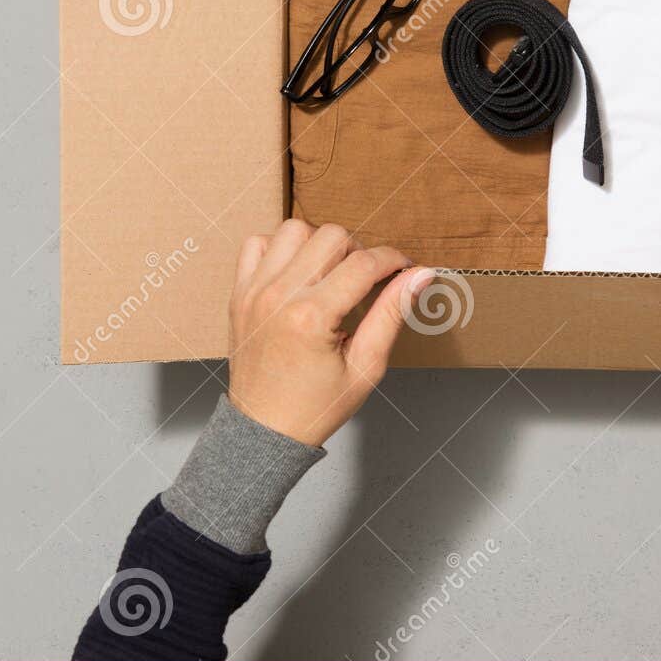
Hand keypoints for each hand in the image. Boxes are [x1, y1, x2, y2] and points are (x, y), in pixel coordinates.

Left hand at [226, 219, 430, 446]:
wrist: (265, 430)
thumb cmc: (315, 407)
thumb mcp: (366, 366)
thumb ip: (392, 313)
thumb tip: (420, 275)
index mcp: (311, 317)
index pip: (364, 264)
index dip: (394, 260)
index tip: (405, 269)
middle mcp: (278, 296)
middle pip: (332, 236)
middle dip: (359, 252)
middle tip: (366, 281)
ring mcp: (254, 291)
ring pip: (295, 230)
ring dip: (320, 245)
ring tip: (331, 275)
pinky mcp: (239, 293)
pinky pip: (258, 243)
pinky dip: (281, 248)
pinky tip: (298, 273)